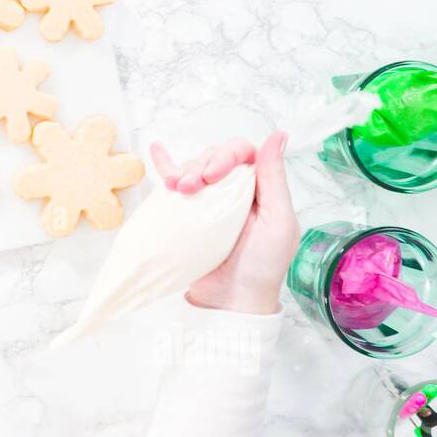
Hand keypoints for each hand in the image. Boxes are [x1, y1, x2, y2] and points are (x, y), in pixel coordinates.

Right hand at [149, 132, 298, 314]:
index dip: (225, 156)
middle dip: (200, 166)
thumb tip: (279, 135)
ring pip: (194, 168)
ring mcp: (210, 200)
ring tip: (175, 188)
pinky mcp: (187, 212)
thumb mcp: (279, 221)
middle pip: (214, 157)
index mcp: (260, 188)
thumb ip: (275, 179)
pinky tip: (158, 150)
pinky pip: (175, 181)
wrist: (230, 301)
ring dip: (182, 170)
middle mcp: (235, 189)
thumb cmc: (262, 267)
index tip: (212, 176)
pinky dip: (166, 164)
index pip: (242, 153)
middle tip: (191, 187)